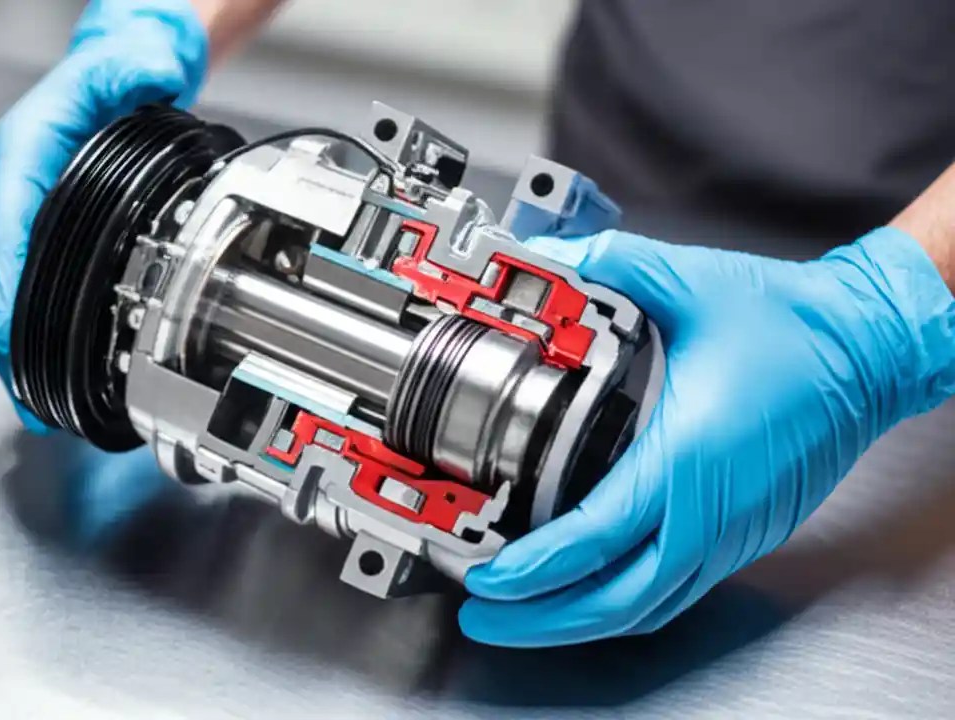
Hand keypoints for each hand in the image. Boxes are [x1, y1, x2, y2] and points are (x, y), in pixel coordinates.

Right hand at [0, 0, 208, 429]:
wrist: (128, 61)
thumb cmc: (123, 65)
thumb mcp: (131, 55)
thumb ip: (134, 65)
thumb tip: (144, 71)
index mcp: (25, 150)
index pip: (2, 225)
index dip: (3, 286)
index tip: (9, 336)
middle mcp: (15, 183)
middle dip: (1, 337)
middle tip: (24, 393)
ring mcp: (25, 208)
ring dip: (9, 345)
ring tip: (31, 401)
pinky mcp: (44, 228)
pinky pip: (21, 284)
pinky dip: (26, 329)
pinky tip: (41, 365)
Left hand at [460, 227, 954, 646]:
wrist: (873, 346)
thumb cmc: (795, 324)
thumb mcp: (693, 283)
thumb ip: (614, 266)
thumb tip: (553, 259)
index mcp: (689, 454)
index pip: (598, 535)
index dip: (536, 568)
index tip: (487, 578)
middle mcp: (711, 510)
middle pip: (616, 601)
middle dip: (540, 620)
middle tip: (483, 618)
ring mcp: (733, 533)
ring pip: (647, 608)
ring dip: (578, 621)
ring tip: (520, 618)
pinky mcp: (746, 537)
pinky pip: (675, 593)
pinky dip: (622, 606)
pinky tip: (588, 597)